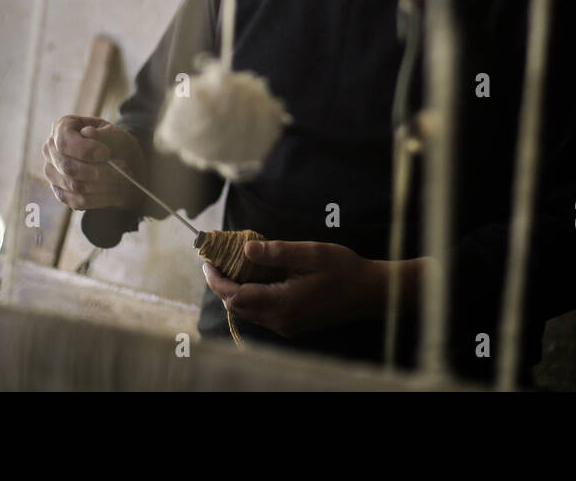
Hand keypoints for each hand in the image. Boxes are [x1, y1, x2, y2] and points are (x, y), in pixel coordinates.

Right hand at [42, 114, 146, 210]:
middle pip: (68, 167)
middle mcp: (50, 150)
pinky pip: (79, 201)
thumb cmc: (115, 144)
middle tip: (121, 168)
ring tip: (122, 177)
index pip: (64, 141)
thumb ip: (103, 134)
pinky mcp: (61, 193)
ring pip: (75, 185)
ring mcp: (52, 173)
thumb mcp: (115, 134)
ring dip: (103, 184)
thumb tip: (87, 132)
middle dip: (98, 171)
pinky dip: (101, 197)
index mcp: (61, 128)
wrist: (120, 162)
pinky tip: (115, 189)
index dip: (84, 149)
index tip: (106, 153)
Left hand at [201, 240, 390, 337]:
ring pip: (249, 312)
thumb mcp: (310, 253)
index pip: (235, 297)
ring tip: (235, 266)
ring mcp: (287, 326)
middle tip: (219, 261)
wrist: (368, 293)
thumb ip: (276, 252)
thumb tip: (245, 250)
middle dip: (223, 285)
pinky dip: (252, 296)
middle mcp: (281, 320)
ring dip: (237, 291)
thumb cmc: (342, 269)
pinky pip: (262, 313)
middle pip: (238, 307)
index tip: (207, 262)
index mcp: (282, 304)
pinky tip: (257, 277)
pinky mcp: (293, 324)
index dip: (217, 281)